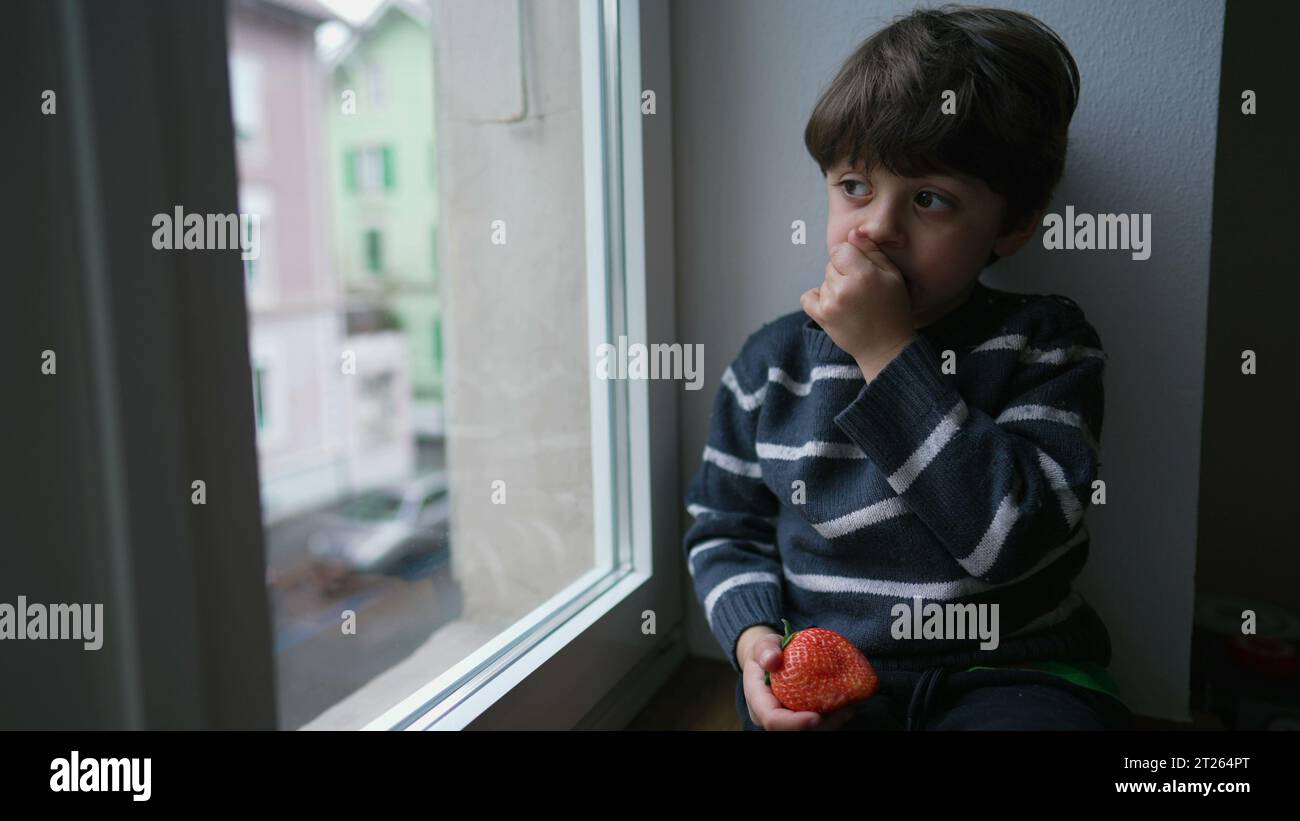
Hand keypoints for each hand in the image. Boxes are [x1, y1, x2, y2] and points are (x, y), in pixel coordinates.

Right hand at [738, 626, 856, 730]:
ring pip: (810, 731)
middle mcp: (770, 717)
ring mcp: (787, 720)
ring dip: (833, 723)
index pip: (772, 720)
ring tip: (850, 706)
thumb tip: (772, 660)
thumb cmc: (767, 652)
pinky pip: (818, 725)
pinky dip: (834, 718)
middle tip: (846, 708)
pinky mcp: (799, 718)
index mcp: (758, 701)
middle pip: (796, 732)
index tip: (816, 717)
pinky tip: (848, 705)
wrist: (769, 660)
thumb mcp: (763, 644)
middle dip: (822, 725)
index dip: (794, 723)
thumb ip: (765, 649)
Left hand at [800, 229, 914, 378]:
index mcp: (864, 275)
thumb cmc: (893, 310)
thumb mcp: (893, 276)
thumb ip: (872, 252)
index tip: (861, 269)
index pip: (840, 249)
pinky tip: (834, 305)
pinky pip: (807, 296)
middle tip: (860, 290)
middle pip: (831, 265)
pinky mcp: (820, 317)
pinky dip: (817, 298)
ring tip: (853, 302)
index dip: (851, 257)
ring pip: (823, 280)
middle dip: (843, 272)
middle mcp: (843, 287)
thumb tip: (852, 234)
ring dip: (834, 287)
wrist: (886, 348)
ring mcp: (829, 303)